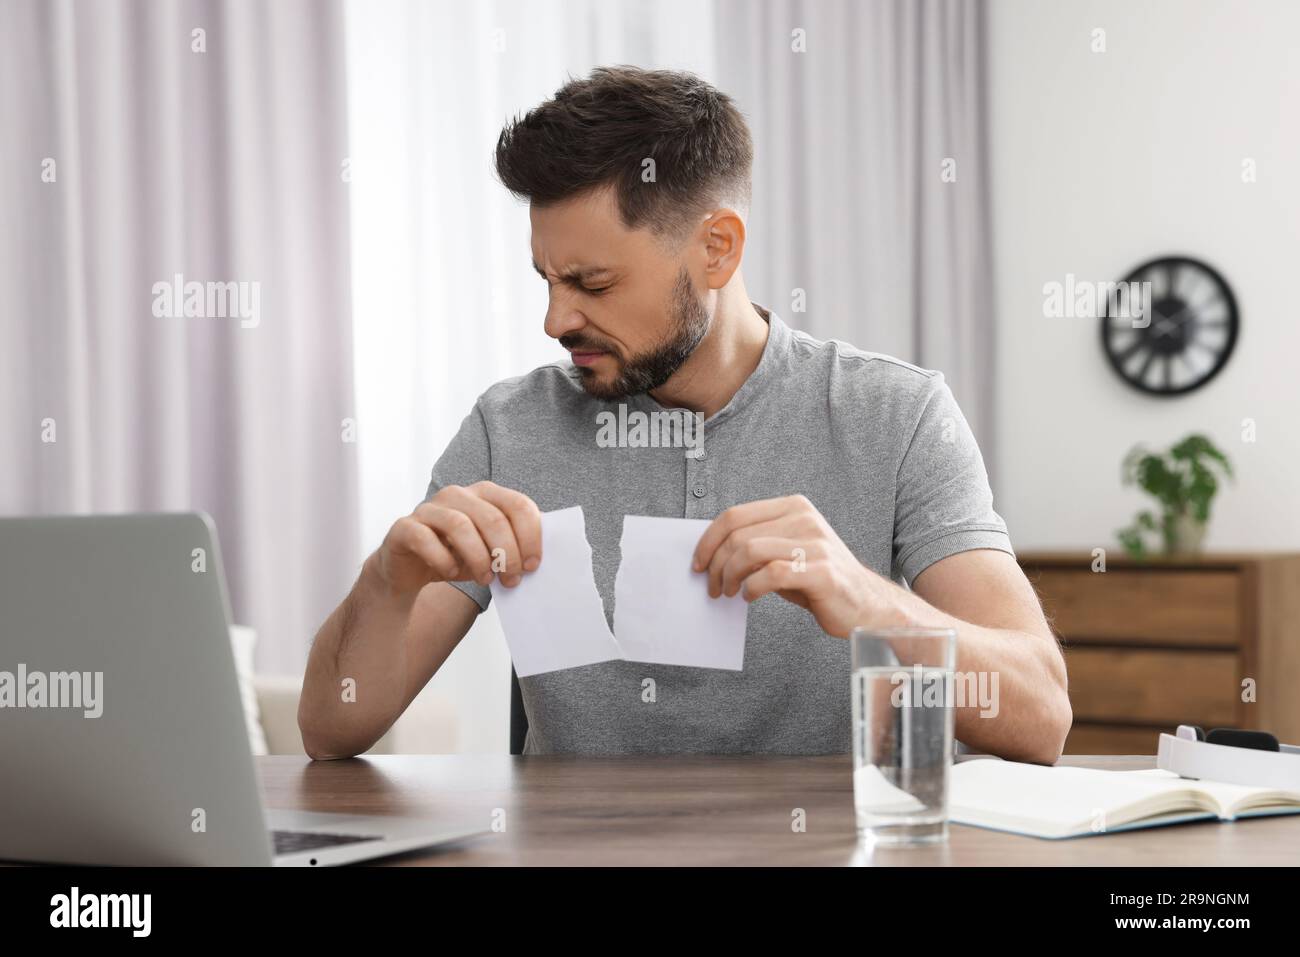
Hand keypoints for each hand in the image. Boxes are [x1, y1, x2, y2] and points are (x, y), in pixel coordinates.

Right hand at [374, 482, 541, 595]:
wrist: (411, 569)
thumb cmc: (457, 556)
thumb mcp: (490, 551)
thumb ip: (512, 547)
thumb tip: (535, 560)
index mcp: (485, 493)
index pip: (518, 505)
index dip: (530, 536)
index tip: (532, 566)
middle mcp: (457, 494)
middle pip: (493, 518)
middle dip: (507, 553)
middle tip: (511, 580)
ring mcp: (428, 508)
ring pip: (460, 526)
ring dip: (479, 558)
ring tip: (485, 580)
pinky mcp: (404, 527)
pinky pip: (425, 538)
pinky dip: (442, 559)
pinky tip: (452, 572)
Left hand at [691, 494, 899, 637]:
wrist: (864, 604)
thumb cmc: (817, 579)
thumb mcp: (785, 552)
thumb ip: (756, 544)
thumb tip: (712, 553)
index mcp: (794, 507)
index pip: (735, 515)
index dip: (708, 540)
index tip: (698, 562)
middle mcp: (805, 519)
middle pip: (738, 535)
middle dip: (716, 564)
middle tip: (712, 586)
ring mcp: (815, 544)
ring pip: (750, 551)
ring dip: (729, 577)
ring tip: (729, 592)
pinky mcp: (820, 571)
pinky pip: (771, 575)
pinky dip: (752, 588)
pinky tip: (750, 597)